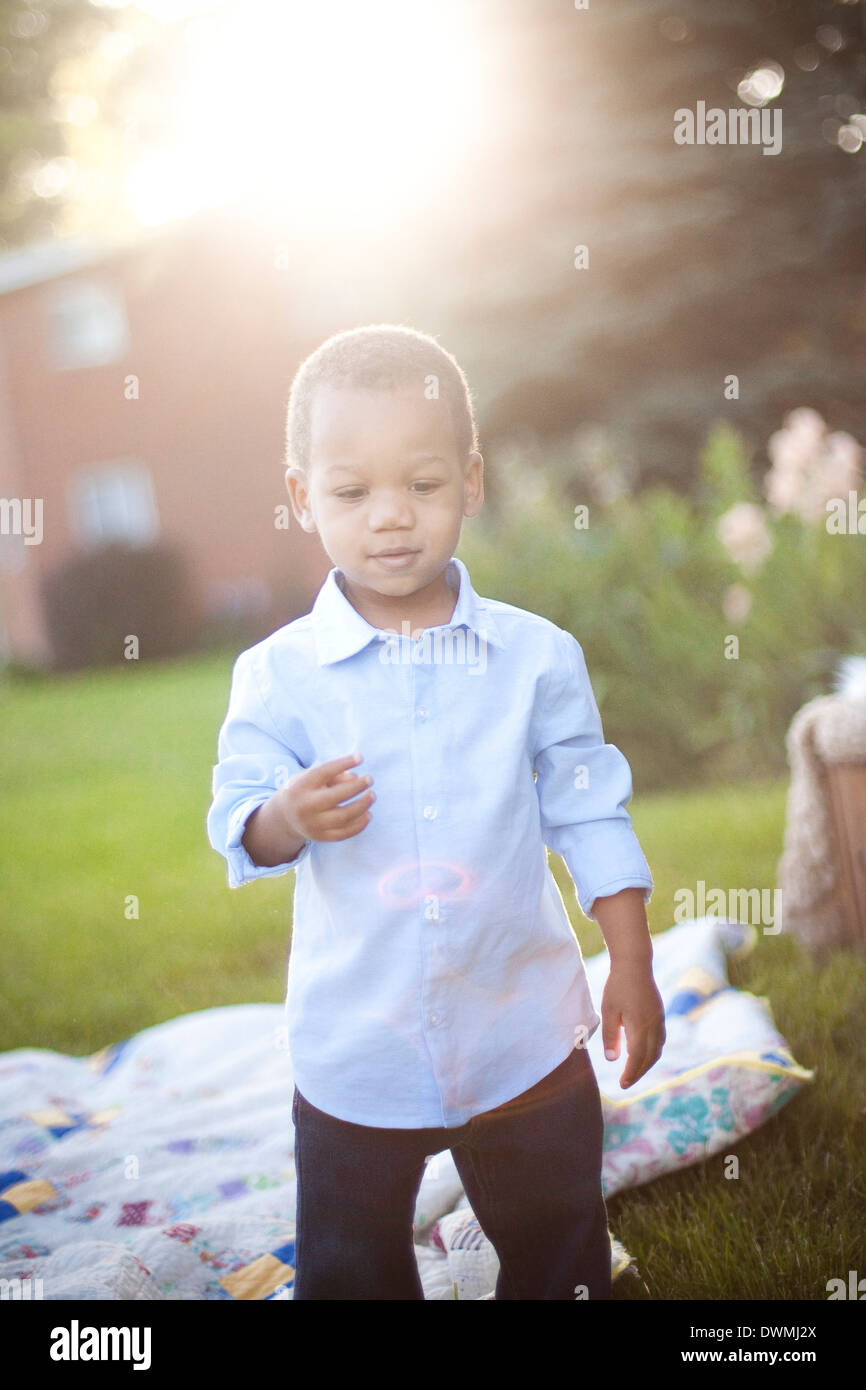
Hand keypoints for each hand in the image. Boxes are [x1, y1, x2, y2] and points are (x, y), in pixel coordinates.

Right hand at [280, 752, 374, 843]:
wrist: (285, 816)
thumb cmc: (305, 789)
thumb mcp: (312, 776)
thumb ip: (333, 774)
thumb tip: (355, 778)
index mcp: (302, 786)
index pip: (324, 772)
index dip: (343, 763)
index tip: (360, 757)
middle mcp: (306, 805)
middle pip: (336, 796)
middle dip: (357, 787)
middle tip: (370, 779)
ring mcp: (312, 823)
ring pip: (343, 817)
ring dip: (362, 806)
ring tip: (372, 795)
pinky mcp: (320, 837)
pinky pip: (343, 833)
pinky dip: (359, 824)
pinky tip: (368, 814)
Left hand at [600, 960, 665, 1088]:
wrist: (635, 963)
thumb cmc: (618, 986)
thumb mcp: (608, 1010)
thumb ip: (611, 1036)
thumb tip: (612, 1060)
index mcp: (640, 1025)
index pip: (637, 1057)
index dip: (631, 1073)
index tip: (622, 1084)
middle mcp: (654, 1025)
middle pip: (650, 1057)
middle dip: (638, 1072)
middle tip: (626, 1082)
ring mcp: (659, 1019)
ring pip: (657, 1049)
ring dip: (647, 1063)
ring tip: (634, 1071)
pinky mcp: (660, 1014)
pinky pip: (660, 1039)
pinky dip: (652, 1051)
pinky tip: (643, 1053)